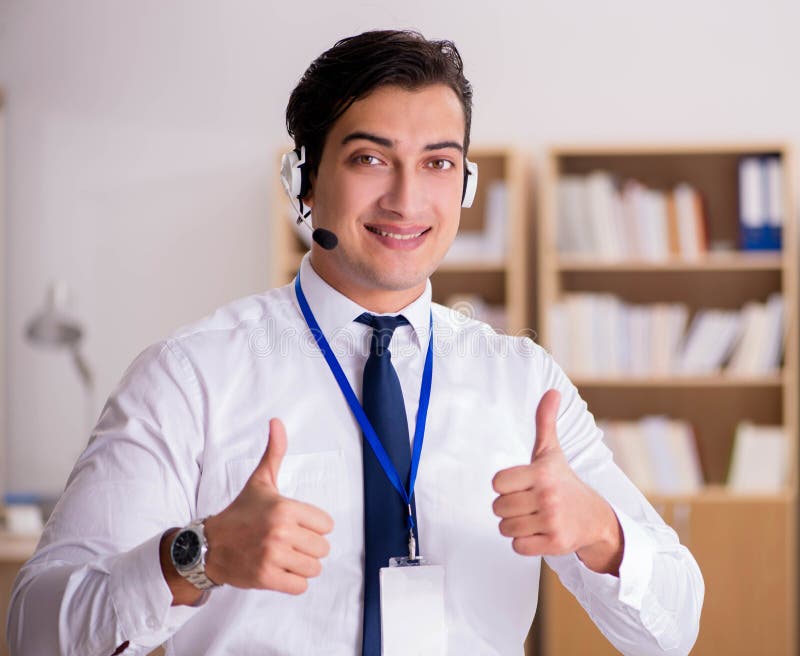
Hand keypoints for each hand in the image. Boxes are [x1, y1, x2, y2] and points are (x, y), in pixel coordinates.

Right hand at [202, 418, 334, 593]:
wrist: (208, 546)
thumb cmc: (240, 513)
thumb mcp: (260, 481)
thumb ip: (274, 452)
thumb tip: (276, 421)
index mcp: (285, 508)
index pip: (327, 525)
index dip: (314, 526)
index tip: (296, 524)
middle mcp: (280, 532)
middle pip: (323, 548)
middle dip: (309, 547)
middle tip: (289, 542)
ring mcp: (272, 557)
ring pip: (314, 568)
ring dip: (302, 566)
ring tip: (284, 557)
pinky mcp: (266, 578)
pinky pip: (299, 586)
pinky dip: (293, 582)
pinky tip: (279, 571)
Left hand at [491, 389, 623, 574]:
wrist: (595, 518)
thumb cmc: (565, 482)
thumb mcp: (552, 452)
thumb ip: (545, 422)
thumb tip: (552, 391)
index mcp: (542, 472)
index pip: (497, 482)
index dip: (505, 485)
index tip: (521, 484)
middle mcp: (548, 496)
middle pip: (498, 507)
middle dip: (509, 507)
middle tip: (527, 503)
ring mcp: (552, 521)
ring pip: (506, 528)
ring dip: (514, 526)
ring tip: (533, 518)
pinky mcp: (555, 544)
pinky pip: (518, 546)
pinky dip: (523, 542)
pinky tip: (538, 533)